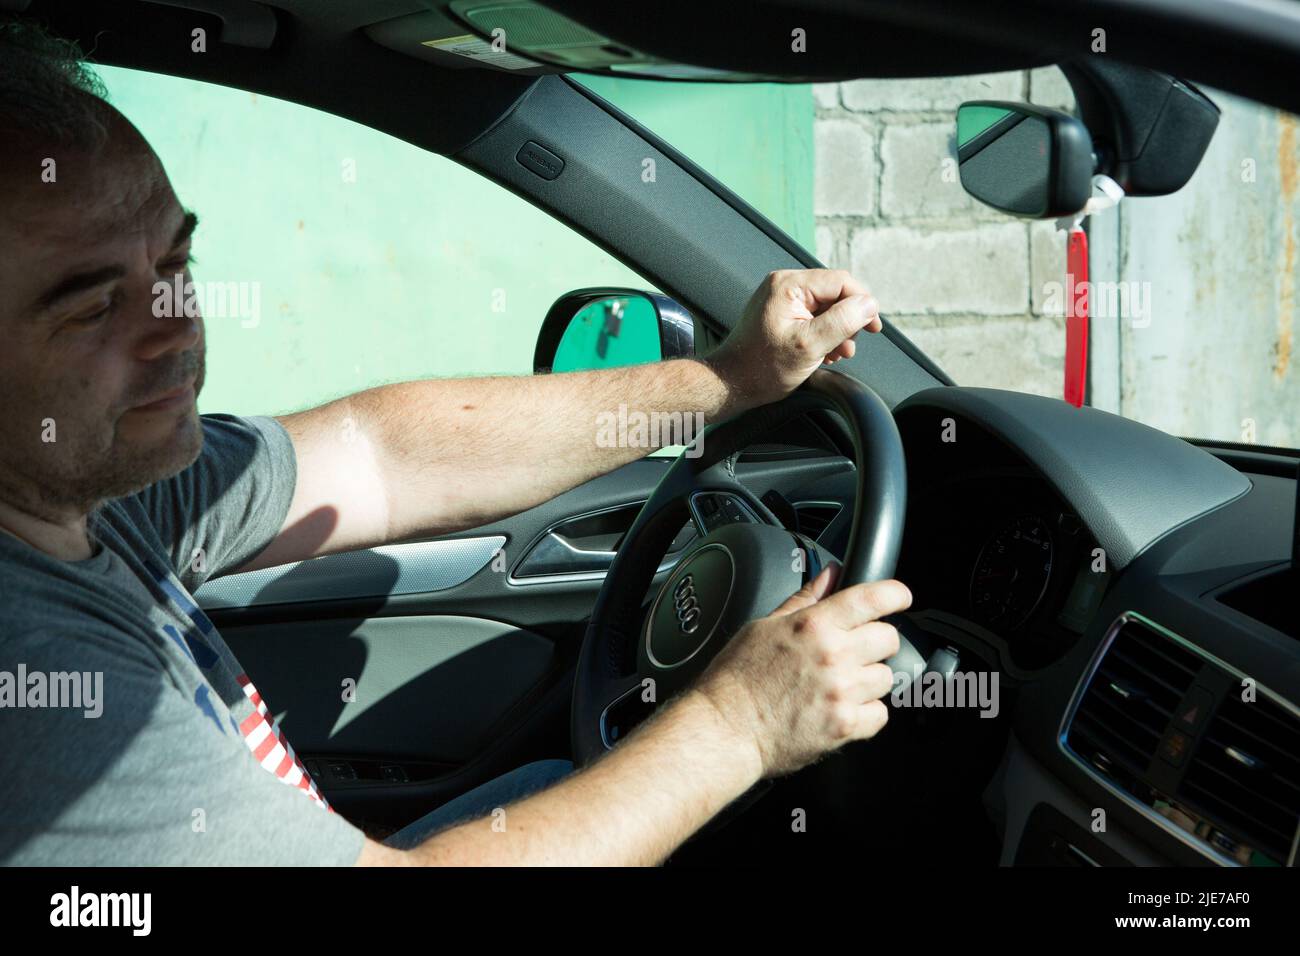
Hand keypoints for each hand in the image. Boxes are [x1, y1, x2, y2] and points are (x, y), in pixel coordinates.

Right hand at [692, 563, 910, 778]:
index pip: (873, 598)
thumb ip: (806, 599)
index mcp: (814, 625)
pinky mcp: (845, 726)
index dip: (895, 594)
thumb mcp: (764, 626)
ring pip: (886, 678)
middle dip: (876, 641)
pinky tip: (842, 708)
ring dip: (869, 679)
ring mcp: (842, 692)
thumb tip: (831, 574)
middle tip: (855, 650)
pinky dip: (867, 713)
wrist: (726, 728)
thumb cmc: (737, 679)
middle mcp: (834, 656)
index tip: (899, 598)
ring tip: (841, 684)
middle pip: (889, 638)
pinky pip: (880, 714)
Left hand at [704, 269, 882, 408]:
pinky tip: (823, 352)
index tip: (873, 327)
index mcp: (789, 285)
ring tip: (835, 353)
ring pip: (826, 306)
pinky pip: (813, 315)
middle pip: (835, 293)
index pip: (841, 282)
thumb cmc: (763, 367)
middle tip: (847, 347)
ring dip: (837, 330)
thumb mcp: (809, 346)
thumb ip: (842, 322)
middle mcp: (785, 285)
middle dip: (847, 320)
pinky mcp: (781, 312)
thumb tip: (870, 305)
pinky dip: (823, 333)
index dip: (863, 303)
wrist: (733, 383)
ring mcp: (781, 298)